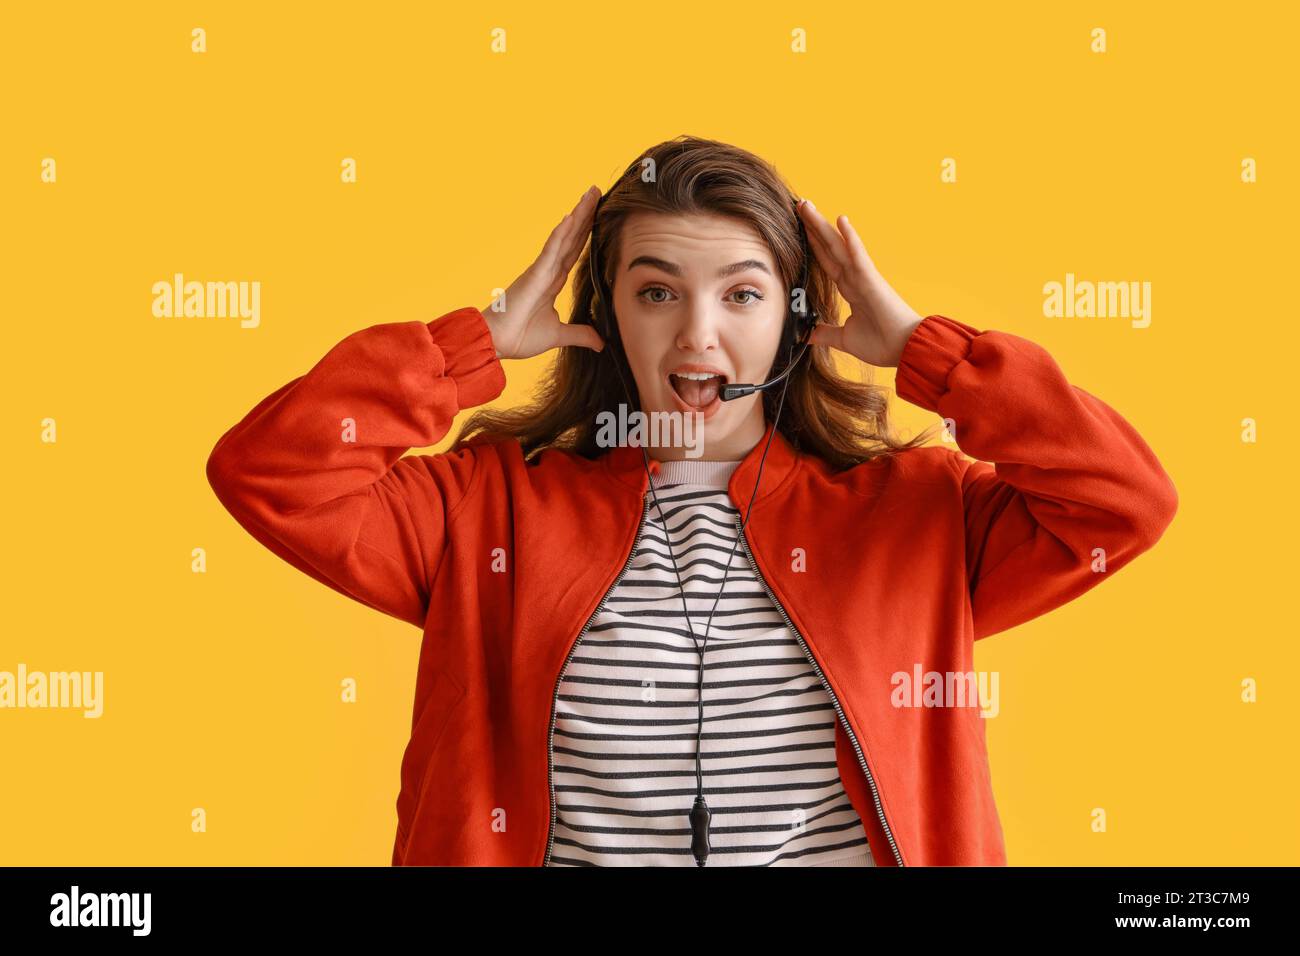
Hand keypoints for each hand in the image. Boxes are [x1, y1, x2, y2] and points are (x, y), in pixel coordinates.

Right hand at [481, 186, 606, 359]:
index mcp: (553, 281)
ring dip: (577, 216)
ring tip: (590, 195)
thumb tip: (601, 342)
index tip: (600, 215)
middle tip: (598, 192)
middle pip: (572, 237)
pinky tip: (570, 218)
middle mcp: (548, 270)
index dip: (587, 233)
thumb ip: (580, 333)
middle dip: (585, 215)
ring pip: (563, 237)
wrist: (497, 343)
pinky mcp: (533, 275)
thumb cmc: (520, 336)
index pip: (574, 251)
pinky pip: (549, 250)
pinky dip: (560, 234)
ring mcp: (540, 270)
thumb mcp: (559, 335)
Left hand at [797, 199, 923, 367]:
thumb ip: (826, 334)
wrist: (903, 350)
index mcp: (850, 289)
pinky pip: (858, 255)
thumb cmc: (882, 344)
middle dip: (812, 227)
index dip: (812, 245)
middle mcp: (855, 277)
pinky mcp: (872, 280)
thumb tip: (808, 335)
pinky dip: (850, 237)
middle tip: (798, 206)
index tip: (798, 230)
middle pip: (829, 247)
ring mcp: (863, 276)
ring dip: (822, 225)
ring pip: (839, 244)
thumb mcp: (845, 338)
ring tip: (806, 205)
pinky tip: (841, 220)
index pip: (826, 261)